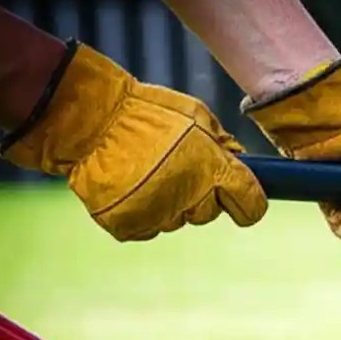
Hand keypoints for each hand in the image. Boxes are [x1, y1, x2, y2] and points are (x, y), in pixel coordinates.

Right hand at [0, 41, 266, 241]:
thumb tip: (238, 162)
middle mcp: (191, 199)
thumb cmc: (146, 112)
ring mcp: (159, 216)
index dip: (247, 202)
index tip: (238, 196)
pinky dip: (140, 211)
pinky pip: (146, 227)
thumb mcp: (197, 115)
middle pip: (209, 212)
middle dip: (199, 194)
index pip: (251, 206)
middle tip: (174, 166)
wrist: (89, 122)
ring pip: (176, 219)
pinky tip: (129, 185)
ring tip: (145, 170)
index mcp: (214, 172)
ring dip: (168, 201)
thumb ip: (222, 143)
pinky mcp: (129, 226)